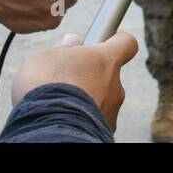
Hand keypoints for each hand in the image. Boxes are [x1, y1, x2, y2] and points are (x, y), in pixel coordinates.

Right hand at [11, 31, 138, 130]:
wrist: (50, 127)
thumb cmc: (46, 86)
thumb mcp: (46, 57)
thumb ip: (62, 49)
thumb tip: (72, 43)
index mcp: (105, 60)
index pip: (126, 43)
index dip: (116, 41)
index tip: (105, 41)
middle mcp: (115, 84)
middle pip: (108, 74)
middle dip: (90, 75)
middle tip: (66, 79)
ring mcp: (111, 109)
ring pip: (102, 98)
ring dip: (86, 98)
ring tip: (60, 103)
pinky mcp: (104, 131)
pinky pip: (95, 119)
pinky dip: (82, 118)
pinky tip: (64, 118)